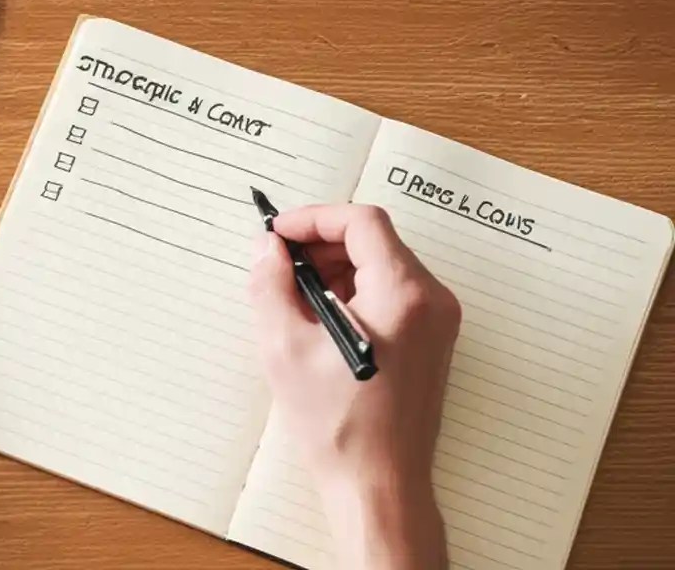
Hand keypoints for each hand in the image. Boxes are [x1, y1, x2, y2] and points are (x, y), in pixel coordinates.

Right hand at [249, 204, 459, 569]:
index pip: (362, 222)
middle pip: (374, 241)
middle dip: (321, 245)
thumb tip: (267, 249)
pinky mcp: (431, 343)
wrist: (378, 484)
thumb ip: (271, 285)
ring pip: (383, 266)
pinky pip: (391, 295)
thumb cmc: (338, 426)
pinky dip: (353, 293)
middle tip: (279, 265)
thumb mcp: (285, 348)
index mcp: (403, 294)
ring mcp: (437, 323)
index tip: (279, 234)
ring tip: (293, 298)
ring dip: (335, 269)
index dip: (313, 219)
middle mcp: (431, 301)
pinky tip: (318, 321)